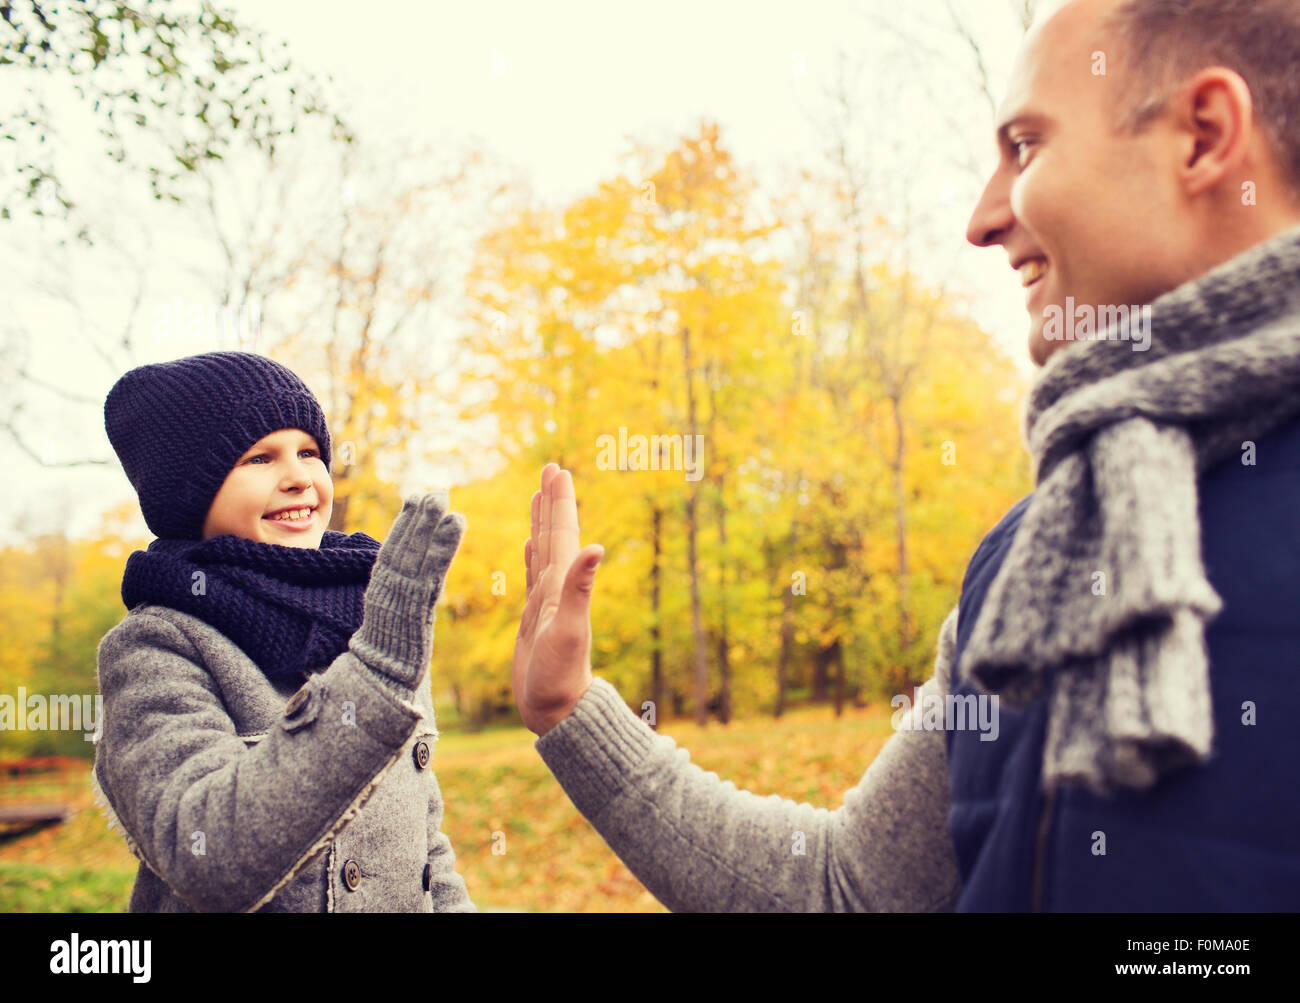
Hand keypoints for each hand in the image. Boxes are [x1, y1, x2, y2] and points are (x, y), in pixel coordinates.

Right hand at [513, 463, 604, 735]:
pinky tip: (532, 545)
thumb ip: (580, 588)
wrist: (557, 712)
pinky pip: (532, 576)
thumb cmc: (561, 677)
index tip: (557, 470)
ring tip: (540, 496)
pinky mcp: (535, 618)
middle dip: (552, 502)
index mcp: (563, 586)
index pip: (562, 534)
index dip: (559, 502)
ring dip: (542, 522)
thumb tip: (597, 547)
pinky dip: (532, 556)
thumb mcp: (570, 630)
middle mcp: (556, 589)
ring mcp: (546, 603)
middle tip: (551, 469)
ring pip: (543, 551)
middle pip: (554, 535)